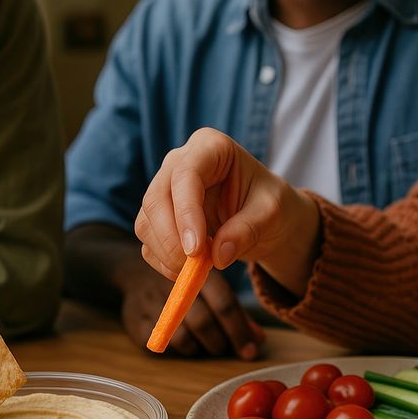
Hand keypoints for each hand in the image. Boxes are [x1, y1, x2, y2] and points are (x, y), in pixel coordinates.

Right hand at [120, 266, 263, 358]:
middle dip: (222, 340)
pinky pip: (163, 343)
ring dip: (202, 346)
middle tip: (231, 348)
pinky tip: (188, 343)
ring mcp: (150, 301)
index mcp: (196, 267)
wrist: (133, 270)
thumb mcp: (208, 281)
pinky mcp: (134, 318)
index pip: (222, 301)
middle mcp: (171, 282)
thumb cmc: (181, 277)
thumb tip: (257, 339)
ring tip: (211, 345)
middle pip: (203, 321)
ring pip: (182, 335)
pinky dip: (180, 347)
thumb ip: (231, 308)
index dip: (239, 328)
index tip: (251, 348)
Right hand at [135, 128, 321, 295]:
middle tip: (194, 268)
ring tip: (201, 269)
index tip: (195, 250)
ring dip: (167, 255)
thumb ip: (247, 230)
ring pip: (146, 223)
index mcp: (210, 147)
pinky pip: (148, 243)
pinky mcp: (157, 218)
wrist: (264, 218)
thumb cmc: (269, 204)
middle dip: (171, 239)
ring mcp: (164, 190)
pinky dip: (164, 263)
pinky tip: (190, 271)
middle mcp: (179, 163)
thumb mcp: (271, 213)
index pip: (185, 175)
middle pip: (156, 199)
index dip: (186, 213)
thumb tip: (218, 255)